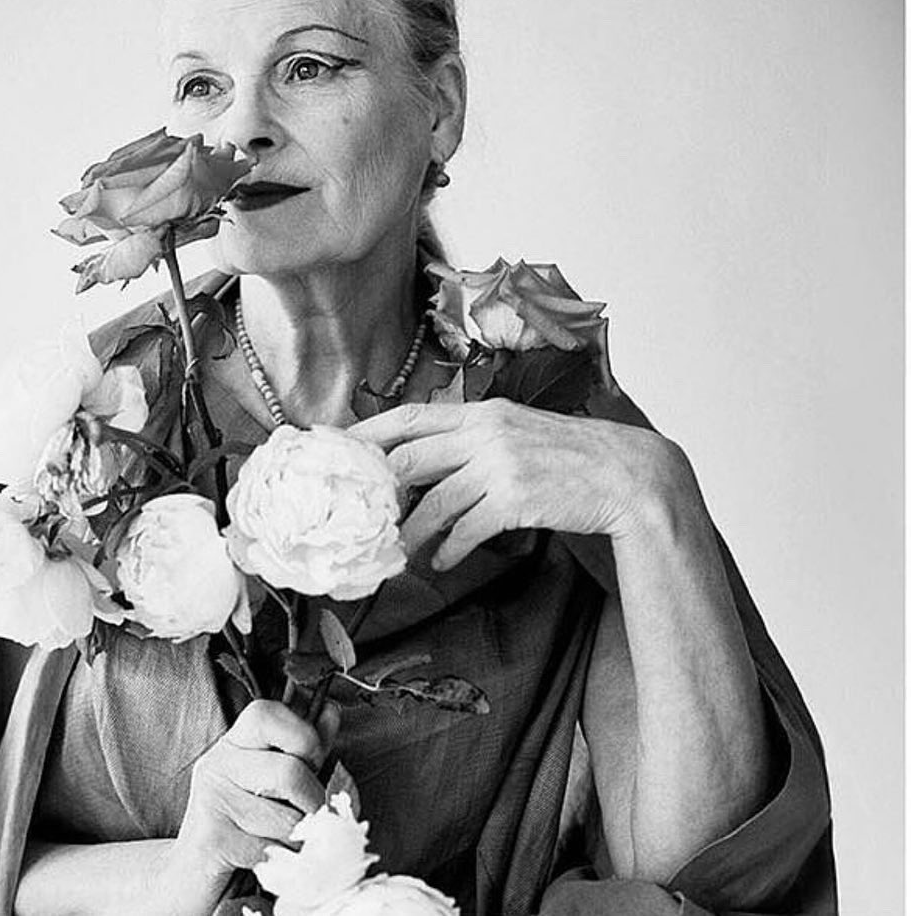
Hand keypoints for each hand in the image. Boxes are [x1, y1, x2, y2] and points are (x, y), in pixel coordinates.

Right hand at [169, 700, 339, 896]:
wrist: (188, 884)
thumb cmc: (243, 828)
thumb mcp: (278, 782)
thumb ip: (305, 748)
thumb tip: (330, 710)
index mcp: (234, 743)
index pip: (267, 714)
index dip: (302, 735)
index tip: (311, 762)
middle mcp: (218, 763)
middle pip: (290, 772)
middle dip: (312, 802)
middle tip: (305, 816)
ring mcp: (212, 800)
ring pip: (287, 819)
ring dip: (298, 840)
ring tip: (282, 842)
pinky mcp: (212, 839)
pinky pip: (271, 849)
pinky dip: (281, 863)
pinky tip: (266, 861)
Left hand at [352, 399, 686, 570]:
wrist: (628, 474)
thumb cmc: (571, 457)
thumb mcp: (519, 431)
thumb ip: (475, 438)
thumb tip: (429, 462)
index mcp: (483, 410)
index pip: (411, 415)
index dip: (371, 432)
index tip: (341, 448)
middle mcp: (486, 431)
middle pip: (410, 457)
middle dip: (380, 490)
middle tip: (362, 513)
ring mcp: (501, 464)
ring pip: (433, 500)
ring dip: (411, 531)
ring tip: (401, 549)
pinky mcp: (516, 499)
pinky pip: (466, 528)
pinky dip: (449, 548)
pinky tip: (443, 560)